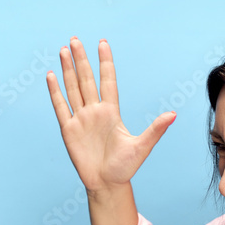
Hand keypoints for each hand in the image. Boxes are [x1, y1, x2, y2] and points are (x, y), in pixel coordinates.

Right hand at [46, 37, 175, 191]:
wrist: (107, 184)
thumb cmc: (125, 168)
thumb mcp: (142, 147)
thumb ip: (155, 129)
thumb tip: (173, 115)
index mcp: (112, 113)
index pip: (107, 81)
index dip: (105, 62)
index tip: (102, 43)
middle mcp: (95, 112)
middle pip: (87, 80)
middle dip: (81, 60)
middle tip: (75, 39)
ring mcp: (81, 120)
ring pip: (73, 89)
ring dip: (68, 70)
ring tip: (64, 50)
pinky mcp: (68, 130)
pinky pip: (61, 107)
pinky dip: (56, 92)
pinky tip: (52, 75)